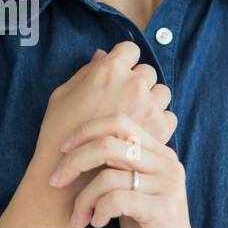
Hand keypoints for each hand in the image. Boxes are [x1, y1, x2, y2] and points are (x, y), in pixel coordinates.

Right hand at [27, 42, 175, 202]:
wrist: (71, 177)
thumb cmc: (58, 133)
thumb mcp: (63, 94)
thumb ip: (87, 71)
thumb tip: (103, 55)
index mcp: (109, 70)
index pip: (129, 49)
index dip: (124, 59)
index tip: (118, 74)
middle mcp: (133, 84)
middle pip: (148, 71)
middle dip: (138, 82)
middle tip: (123, 101)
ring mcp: (149, 107)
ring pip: (162, 92)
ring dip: (151, 100)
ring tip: (134, 118)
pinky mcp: (159, 130)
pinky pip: (169, 116)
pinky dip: (160, 122)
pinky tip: (142, 132)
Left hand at [48, 107, 206, 227]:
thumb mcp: (130, 191)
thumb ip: (115, 166)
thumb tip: (72, 146)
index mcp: (159, 153)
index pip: (118, 122)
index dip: (85, 131)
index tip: (62, 151)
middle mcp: (167, 164)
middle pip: (108, 144)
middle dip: (73, 162)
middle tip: (56, 181)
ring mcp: (168, 187)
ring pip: (107, 176)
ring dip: (82, 198)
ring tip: (79, 217)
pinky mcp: (163, 211)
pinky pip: (115, 200)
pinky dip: (98, 211)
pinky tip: (97, 224)